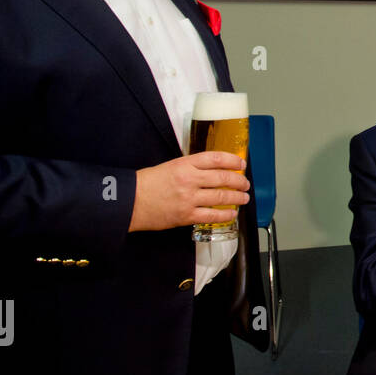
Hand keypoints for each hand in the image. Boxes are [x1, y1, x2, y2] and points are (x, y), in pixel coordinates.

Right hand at [129, 151, 248, 231]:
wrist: (130, 202)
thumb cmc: (147, 184)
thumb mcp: (170, 166)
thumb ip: (190, 167)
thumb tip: (212, 171)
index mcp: (184, 164)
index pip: (216, 158)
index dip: (233, 160)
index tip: (241, 164)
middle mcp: (189, 179)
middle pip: (223, 178)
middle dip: (239, 181)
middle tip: (245, 184)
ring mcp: (189, 198)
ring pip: (221, 197)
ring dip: (237, 198)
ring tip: (244, 198)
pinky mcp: (186, 215)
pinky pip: (212, 215)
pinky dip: (226, 215)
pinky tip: (232, 214)